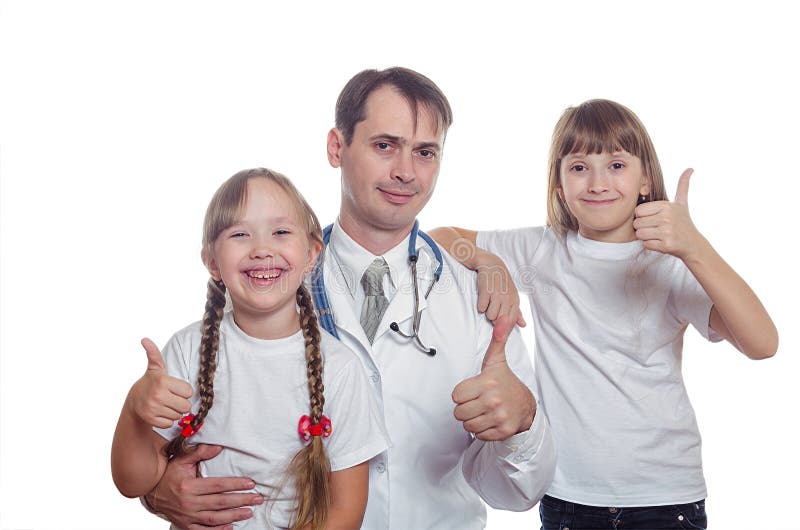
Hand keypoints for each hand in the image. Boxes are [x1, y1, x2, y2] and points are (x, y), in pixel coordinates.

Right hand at [127, 338, 192, 428]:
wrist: (134, 401)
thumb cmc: (150, 383)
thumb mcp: (155, 368)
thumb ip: (154, 354)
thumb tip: (145, 339)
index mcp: (163, 381)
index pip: (189, 391)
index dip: (184, 391)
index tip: (174, 388)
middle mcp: (158, 395)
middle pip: (186, 405)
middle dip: (181, 403)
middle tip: (171, 398)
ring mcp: (153, 408)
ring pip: (178, 415)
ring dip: (174, 411)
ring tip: (165, 404)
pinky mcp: (151, 420)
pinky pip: (170, 423)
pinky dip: (167, 420)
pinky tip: (160, 412)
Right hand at [146, 444, 263, 529]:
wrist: (151, 492)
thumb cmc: (169, 474)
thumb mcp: (182, 460)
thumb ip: (200, 452)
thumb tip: (218, 447)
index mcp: (189, 486)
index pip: (218, 485)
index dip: (236, 484)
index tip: (251, 483)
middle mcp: (189, 503)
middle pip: (221, 502)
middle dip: (241, 500)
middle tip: (257, 498)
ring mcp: (187, 516)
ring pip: (215, 518)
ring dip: (234, 516)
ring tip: (249, 512)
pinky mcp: (185, 525)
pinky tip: (230, 527)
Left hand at [452, 315, 535, 440]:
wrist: (526, 406)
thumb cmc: (505, 382)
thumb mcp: (497, 361)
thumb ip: (497, 339)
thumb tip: (504, 317)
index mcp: (487, 382)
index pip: (456, 395)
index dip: (462, 394)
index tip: (473, 390)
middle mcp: (493, 400)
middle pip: (459, 412)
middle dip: (466, 408)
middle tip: (477, 402)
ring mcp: (498, 417)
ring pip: (467, 425)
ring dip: (472, 420)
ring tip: (483, 411)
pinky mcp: (502, 431)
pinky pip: (478, 435)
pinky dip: (482, 430)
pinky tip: (489, 420)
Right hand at [476, 251, 525, 327]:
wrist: (491, 265)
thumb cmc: (502, 283)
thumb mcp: (512, 296)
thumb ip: (517, 312)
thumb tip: (524, 325)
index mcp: (515, 301)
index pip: (510, 322)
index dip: (503, 328)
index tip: (497, 329)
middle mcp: (507, 299)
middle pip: (499, 322)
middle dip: (494, 319)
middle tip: (492, 309)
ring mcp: (497, 295)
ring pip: (490, 316)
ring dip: (486, 312)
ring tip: (487, 302)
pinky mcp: (486, 291)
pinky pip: (481, 309)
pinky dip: (480, 306)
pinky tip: (482, 298)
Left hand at [634, 169, 705, 259]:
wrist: (693, 244)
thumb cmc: (684, 222)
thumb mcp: (682, 202)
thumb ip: (682, 186)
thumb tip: (690, 168)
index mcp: (666, 206)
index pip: (638, 211)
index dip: (643, 216)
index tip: (654, 218)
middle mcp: (666, 217)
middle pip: (637, 223)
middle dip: (643, 227)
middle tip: (656, 228)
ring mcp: (667, 231)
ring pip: (639, 234)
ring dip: (646, 236)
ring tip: (658, 234)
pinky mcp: (666, 245)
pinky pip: (645, 244)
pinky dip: (650, 245)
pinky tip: (661, 242)